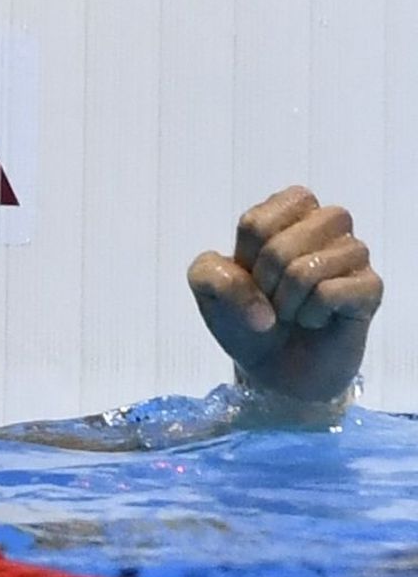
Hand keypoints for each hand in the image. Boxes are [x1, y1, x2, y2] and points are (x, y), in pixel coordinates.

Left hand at [187, 187, 381, 403]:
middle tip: (272, 299)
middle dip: (265, 284)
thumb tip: (258, 303)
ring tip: (292, 310)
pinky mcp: (371, 285)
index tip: (250, 276)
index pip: (258, 222)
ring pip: (307, 269)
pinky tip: (315, 319)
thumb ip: (210, 273)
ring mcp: (353, 253)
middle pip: (283, 245)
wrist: (273, 366)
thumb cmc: (245, 316)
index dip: (245, 259)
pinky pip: (331, 294)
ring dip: (287, 303)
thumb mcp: (206, 289)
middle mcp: (326, 224)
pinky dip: (311, 315)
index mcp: (288, 211)